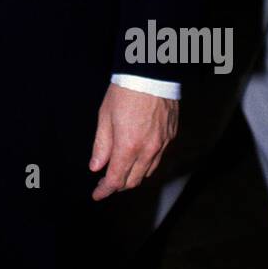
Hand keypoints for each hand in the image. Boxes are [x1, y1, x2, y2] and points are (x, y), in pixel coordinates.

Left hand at [88, 83, 178, 200]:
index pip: (116, 179)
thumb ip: (101, 145)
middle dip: (118, 185)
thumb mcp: (105, 117)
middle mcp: (148, 150)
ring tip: (121, 171)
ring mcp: (162, 144)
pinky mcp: (171, 136)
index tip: (97, 194)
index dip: (105, 190)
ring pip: (148, 171)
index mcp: (128, 146)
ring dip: (133, 176)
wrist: (150, 73)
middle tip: (106, 183)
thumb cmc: (125, 91)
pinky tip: (138, 156)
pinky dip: (146, 163)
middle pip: (133, 180)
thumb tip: (96, 167)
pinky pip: (158, 158)